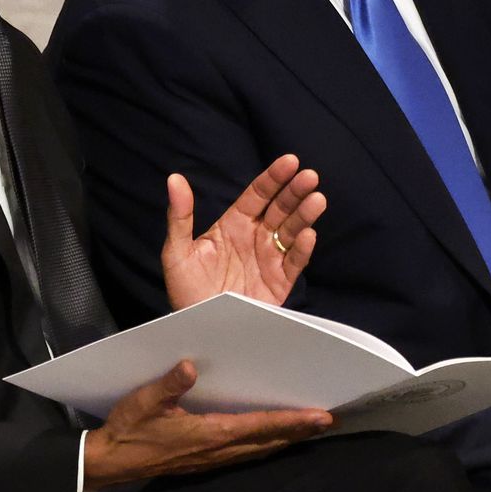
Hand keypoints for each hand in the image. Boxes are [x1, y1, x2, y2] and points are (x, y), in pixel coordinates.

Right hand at [82, 360, 331, 490]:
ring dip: (285, 440)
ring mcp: (212, 460)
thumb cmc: (129, 429)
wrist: (111, 462)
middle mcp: (218, 450)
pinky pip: (245, 454)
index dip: (291, 421)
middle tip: (328, 421)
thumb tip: (190, 365)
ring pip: (259, 451)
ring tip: (308, 429)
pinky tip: (271, 441)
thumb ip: (169, 384)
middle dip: (298, 432)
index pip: (259, 426)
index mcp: (209, 434)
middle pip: (267, 441)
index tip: (320, 416)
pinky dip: (265, 446)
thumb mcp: (144, 401)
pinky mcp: (205, 462)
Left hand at [161, 154, 325, 309]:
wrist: (198, 330)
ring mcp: (269, 259)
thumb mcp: (177, 252)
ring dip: (304, 215)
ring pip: (292, 231)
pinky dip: (301, 250)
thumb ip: (179, 216)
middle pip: (280, 208)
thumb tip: (174, 178)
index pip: (258, 195)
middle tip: (309, 176)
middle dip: (295, 192)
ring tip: (316, 200)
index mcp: (234, 225)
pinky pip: (294, 263)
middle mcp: (255, 238)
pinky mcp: (279, 283)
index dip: (274, 178)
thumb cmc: (186, 291)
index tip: (290, 161)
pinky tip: (306, 235)